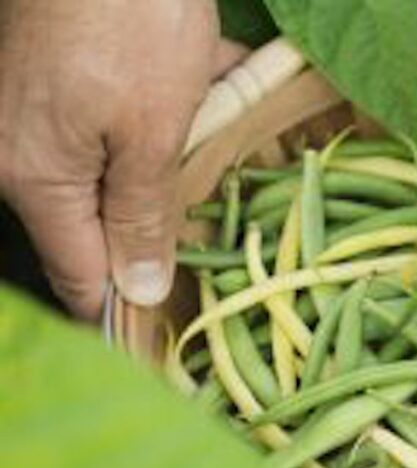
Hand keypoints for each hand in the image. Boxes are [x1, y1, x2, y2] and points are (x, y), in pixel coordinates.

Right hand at [0, 0, 244, 319]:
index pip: (79, 275)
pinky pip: (126, 113)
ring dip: (181, 148)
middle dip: (170, 210)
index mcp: (38, 179)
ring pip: (127, 159)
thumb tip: (136, 289)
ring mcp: (44, 111)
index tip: (173, 321)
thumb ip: (143, 215)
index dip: (127, 302)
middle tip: (224, 206)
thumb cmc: (127, 23)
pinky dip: (175, 102)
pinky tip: (219, 76)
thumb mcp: (151, 133)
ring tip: (224, 121)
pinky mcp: (69, 77)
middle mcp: (25, 151)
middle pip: (108, 215)